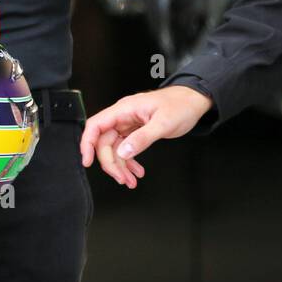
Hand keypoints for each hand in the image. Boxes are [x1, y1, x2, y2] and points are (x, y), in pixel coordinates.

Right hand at [79, 85, 213, 187]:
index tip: (88, 161)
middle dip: (111, 163)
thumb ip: (142, 138)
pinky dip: (129, 161)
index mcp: (124, 109)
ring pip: (114, 148)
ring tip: (130, 180)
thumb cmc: (181, 105)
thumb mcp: (163, 123)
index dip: (88, 144)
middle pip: (104, 142)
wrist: (193, 101)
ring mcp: (128, 124)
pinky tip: (136, 171)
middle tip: (121, 178)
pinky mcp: (135, 131)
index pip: (96, 126)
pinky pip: (125, 148)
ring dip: (120, 166)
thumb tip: (124, 152)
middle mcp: (122, 116)